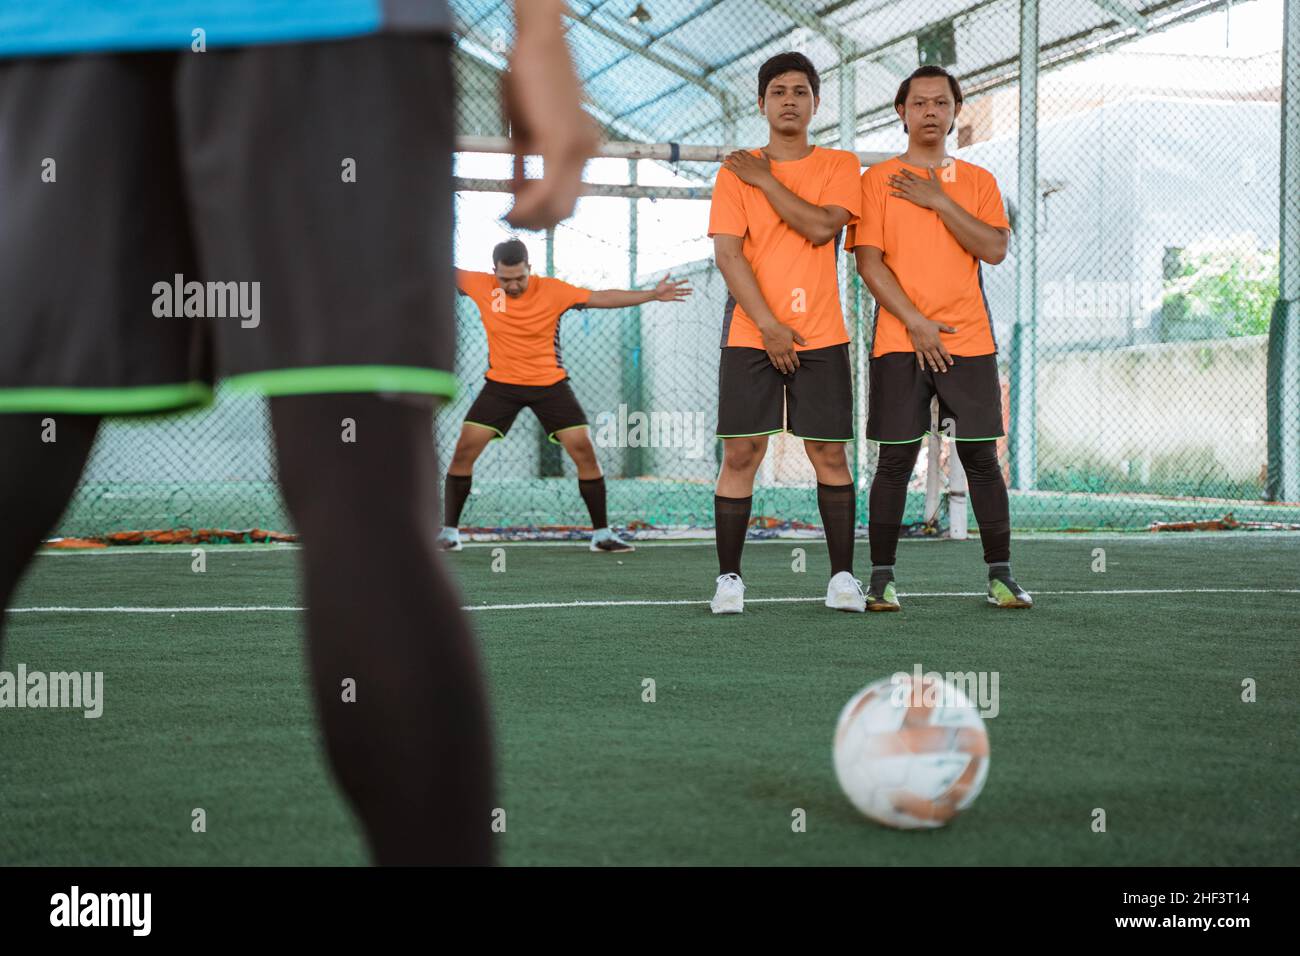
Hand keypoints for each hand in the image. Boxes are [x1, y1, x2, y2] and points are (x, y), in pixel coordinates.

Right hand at [503, 37, 599, 230]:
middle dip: (537, 224)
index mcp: (583, 150)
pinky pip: (543, 187)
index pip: (569, 200)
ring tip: (508, 219)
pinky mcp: (559, 140)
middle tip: (512, 224)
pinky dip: (526, 205)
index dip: (544, 217)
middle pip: (566, 210)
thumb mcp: (526, 129)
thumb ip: (525, 163)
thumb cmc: (529, 78)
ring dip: (530, 219)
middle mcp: (585, 152)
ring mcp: (575, 148)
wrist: (539, 41)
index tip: (519, 219)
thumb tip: (517, 195)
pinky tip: (510, 209)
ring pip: (556, 205)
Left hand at [653, 274, 692, 301]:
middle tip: (692, 289)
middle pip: (682, 289)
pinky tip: (684, 300)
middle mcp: (673, 290)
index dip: (683, 281)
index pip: (679, 283)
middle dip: (687, 289)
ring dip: (686, 294)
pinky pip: (677, 299)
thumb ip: (666, 278)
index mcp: (672, 285)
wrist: (655, 294)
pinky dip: (681, 300)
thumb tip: (669, 273)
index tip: (688, 280)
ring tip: (690, 293)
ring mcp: (673, 294)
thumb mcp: (662, 282)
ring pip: (681, 294)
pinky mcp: (671, 298)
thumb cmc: (658, 287)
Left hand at [723, 149, 774, 187]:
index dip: (739, 151)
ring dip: (728, 158)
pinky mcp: (739, 171)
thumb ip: (764, 155)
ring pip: (732, 159)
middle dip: (732, 154)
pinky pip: (730, 167)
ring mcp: (741, 165)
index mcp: (750, 157)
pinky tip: (723, 165)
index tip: (736, 152)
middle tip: (729, 154)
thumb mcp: (766, 161)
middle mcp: (745, 160)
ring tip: (725, 158)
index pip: (743, 152)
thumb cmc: (765, 171)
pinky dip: (726, 165)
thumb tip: (761, 150)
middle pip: (736, 155)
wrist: (763, 178)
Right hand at [759, 321, 805, 373]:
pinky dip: (776, 365)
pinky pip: (773, 361)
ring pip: (780, 364)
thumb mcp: (793, 332)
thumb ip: (800, 339)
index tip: (797, 366)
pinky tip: (777, 367)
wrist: (770, 328)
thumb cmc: (782, 329)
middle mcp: (783, 352)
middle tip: (792, 372)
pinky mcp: (770, 352)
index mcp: (789, 348)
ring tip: (785, 372)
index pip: (794, 358)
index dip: (796, 363)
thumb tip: (806, 344)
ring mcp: (776, 353)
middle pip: (788, 363)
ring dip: (783, 369)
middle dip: (791, 368)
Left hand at [888, 166, 948, 211]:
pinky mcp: (910, 197)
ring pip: (900, 186)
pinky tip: (890, 193)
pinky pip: (901, 195)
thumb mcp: (934, 180)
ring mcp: (911, 191)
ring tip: (887, 182)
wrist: (936, 199)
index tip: (898, 169)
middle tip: (889, 175)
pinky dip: (895, 193)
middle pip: (902, 180)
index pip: (909, 174)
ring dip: (893, 184)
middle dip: (895, 177)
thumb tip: (931, 165)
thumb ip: (931, 172)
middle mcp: (914, 184)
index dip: (904, 171)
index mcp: (919, 180)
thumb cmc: (936, 190)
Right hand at [904, 316, 955, 371]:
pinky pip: (920, 358)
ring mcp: (924, 349)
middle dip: (942, 365)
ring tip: (936, 370)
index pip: (944, 353)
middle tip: (944, 370)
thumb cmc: (928, 324)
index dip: (948, 358)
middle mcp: (931, 347)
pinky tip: (923, 368)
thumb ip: (948, 329)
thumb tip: (956, 330)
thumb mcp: (939, 325)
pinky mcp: (918, 349)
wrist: (916, 324)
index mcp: (937, 342)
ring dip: (933, 365)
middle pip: (938, 358)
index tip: (951, 363)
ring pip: (930, 359)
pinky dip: (921, 363)